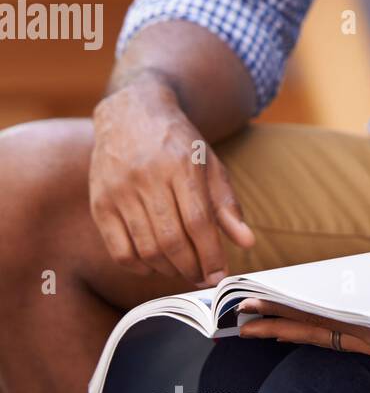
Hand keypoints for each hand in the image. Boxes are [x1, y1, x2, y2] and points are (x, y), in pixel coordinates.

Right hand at [89, 76, 254, 285]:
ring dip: (168, 270)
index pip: (198, 221)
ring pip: (145, 248)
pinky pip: (118, 250)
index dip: (211, 254)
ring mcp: (120, 192)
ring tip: (183, 271)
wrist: (132, 115)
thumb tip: (247, 244)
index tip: (220, 275)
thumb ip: (227, 204)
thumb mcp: (210, 164)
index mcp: (182, 166)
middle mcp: (148, 178)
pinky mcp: (100, 203)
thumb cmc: (179, 143)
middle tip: (203, 277)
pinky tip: (154, 266)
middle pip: (170, 239)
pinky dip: (138, 266)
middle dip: (191, 267)